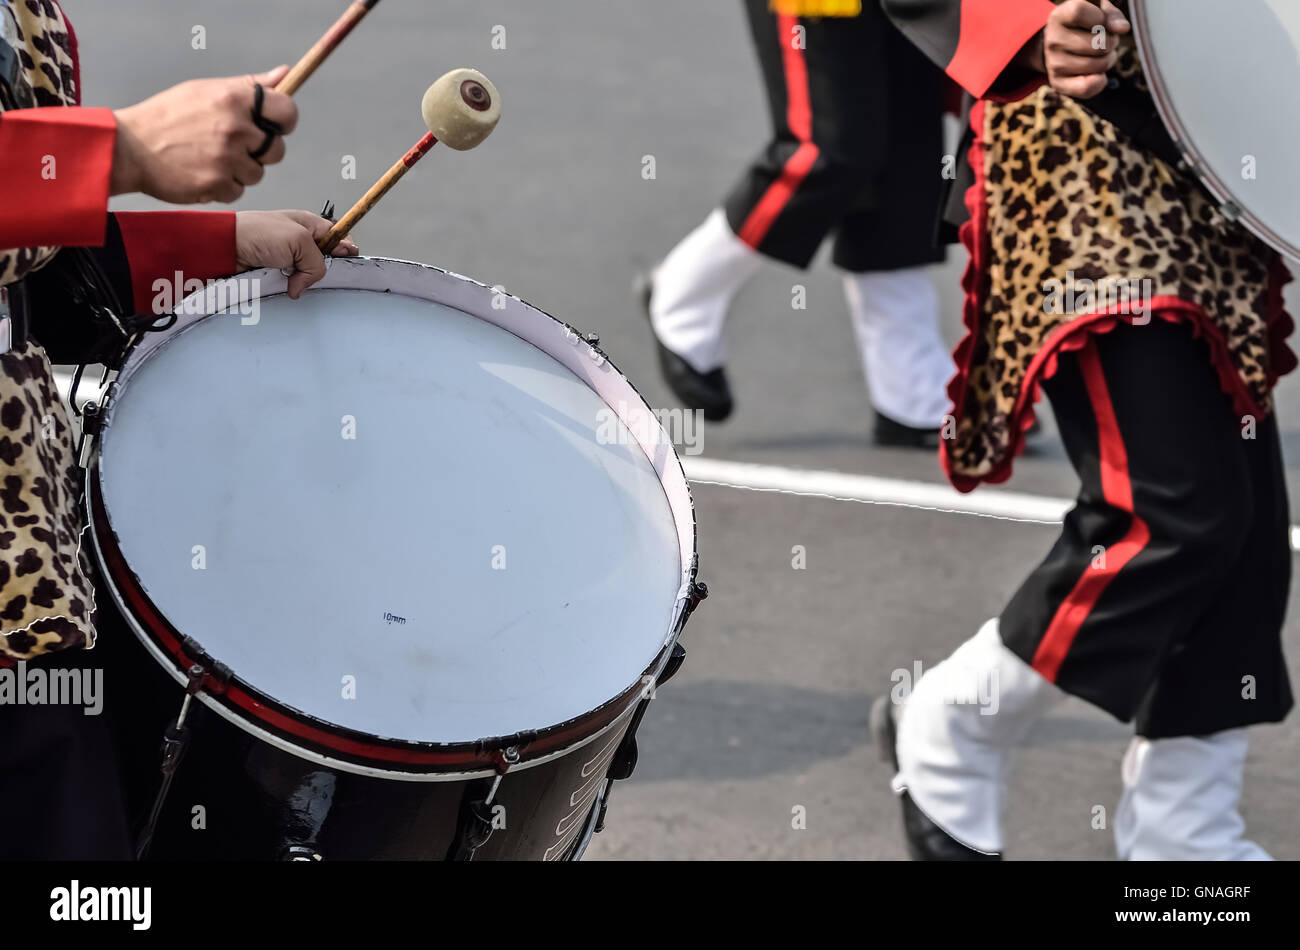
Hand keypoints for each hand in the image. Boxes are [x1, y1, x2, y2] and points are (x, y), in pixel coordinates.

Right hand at [111, 66, 298, 202]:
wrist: (128, 147)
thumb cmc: (169, 115)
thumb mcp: (205, 90)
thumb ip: (249, 86)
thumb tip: (285, 74)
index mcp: (232, 99)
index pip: (287, 110)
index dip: (285, 120)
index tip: (275, 125)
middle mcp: (234, 128)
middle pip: (277, 149)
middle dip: (261, 151)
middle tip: (234, 145)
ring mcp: (226, 158)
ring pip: (258, 173)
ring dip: (240, 170)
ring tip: (211, 157)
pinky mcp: (216, 184)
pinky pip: (238, 191)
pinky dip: (224, 186)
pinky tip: (202, 172)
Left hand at [235, 210, 359, 298]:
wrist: (225, 246)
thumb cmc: (257, 232)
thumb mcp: (299, 241)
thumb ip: (316, 263)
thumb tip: (305, 285)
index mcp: (311, 225)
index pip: (340, 239)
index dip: (344, 251)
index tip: (340, 262)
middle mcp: (302, 241)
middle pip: (327, 261)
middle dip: (324, 271)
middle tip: (313, 272)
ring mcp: (289, 258)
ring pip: (310, 277)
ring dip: (305, 282)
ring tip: (295, 280)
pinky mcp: (277, 273)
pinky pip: (293, 285)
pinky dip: (291, 288)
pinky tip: (286, 287)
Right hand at [1020, 0, 1130, 99]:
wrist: (1060, 43)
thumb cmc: (1085, 23)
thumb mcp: (1097, 10)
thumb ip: (1111, 14)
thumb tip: (1122, 28)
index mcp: (1059, 16)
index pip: (1079, 12)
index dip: (1099, 17)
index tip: (1102, 21)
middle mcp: (1053, 40)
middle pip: (1096, 44)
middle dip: (1111, 42)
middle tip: (1107, 41)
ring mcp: (1054, 63)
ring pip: (1097, 65)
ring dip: (1108, 60)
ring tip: (1101, 55)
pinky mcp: (1057, 82)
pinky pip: (1086, 87)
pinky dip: (1100, 81)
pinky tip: (1098, 74)